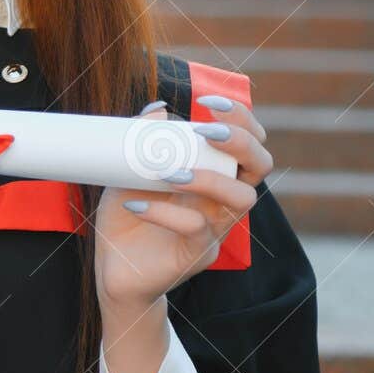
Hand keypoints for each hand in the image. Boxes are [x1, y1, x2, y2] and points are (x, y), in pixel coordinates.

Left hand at [94, 95, 272, 308]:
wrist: (113, 270)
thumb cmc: (126, 218)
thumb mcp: (125, 173)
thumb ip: (139, 142)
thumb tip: (158, 108)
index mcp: (212, 175)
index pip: (247, 142)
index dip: (240, 118)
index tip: (207, 102)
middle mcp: (221, 201)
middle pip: (260, 165)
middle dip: (240, 141)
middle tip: (204, 131)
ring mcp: (215, 230)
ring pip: (242, 199)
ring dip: (210, 178)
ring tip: (170, 172)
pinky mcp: (199, 255)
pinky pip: (196, 229)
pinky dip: (165, 212)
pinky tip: (136, 205)